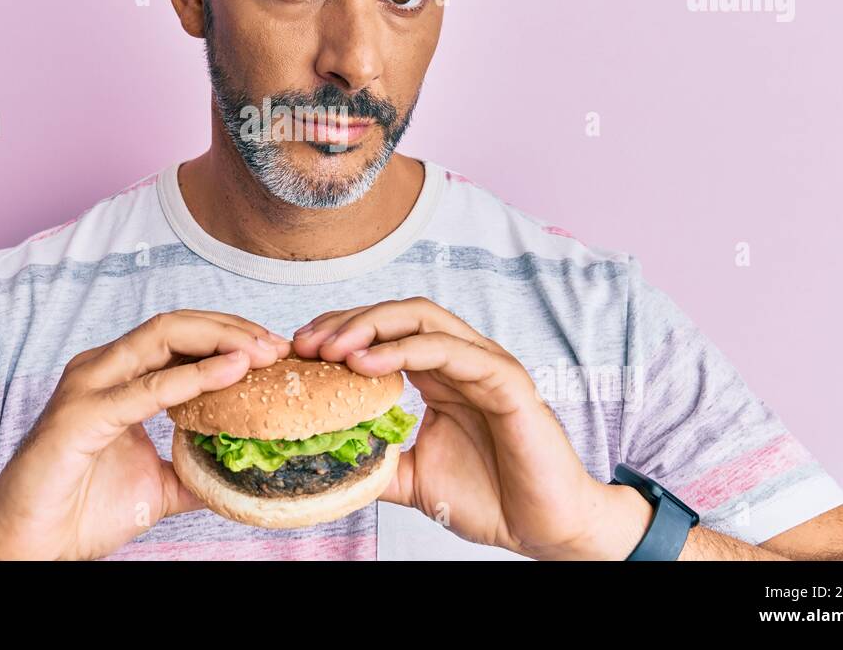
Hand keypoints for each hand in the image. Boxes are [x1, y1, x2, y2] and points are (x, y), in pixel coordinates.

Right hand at [0, 309, 290, 559]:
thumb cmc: (81, 508)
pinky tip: (229, 373)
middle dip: (232, 328)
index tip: (276, 353)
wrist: (30, 544)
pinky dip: (192, 377)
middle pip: (176, 325)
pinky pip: (145, 388)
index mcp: (118, 376)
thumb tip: (240, 471)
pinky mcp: (80, 414)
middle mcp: (101, 368)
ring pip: (161, 337)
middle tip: (278, 347)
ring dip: (218, 340)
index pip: (182, 335)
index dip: (231, 336)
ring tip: (261, 352)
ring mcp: (88, 385)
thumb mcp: (158, 485)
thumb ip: (195, 468)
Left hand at [291, 297, 652, 559]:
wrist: (545, 529)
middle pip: (398, 313)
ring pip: (422, 319)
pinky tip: (368, 364)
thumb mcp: (414, 478)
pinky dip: (406, 350)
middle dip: (347, 322)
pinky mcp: (506, 380)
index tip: (297, 352)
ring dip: (370, 327)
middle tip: (304, 345)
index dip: (339, 332)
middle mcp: (462, 359)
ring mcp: (485, 364)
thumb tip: (326, 459)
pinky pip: (451, 350)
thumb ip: (376, 460)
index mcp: (440, 374)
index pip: (385, 331)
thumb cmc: (491, 498)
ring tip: (330, 349)